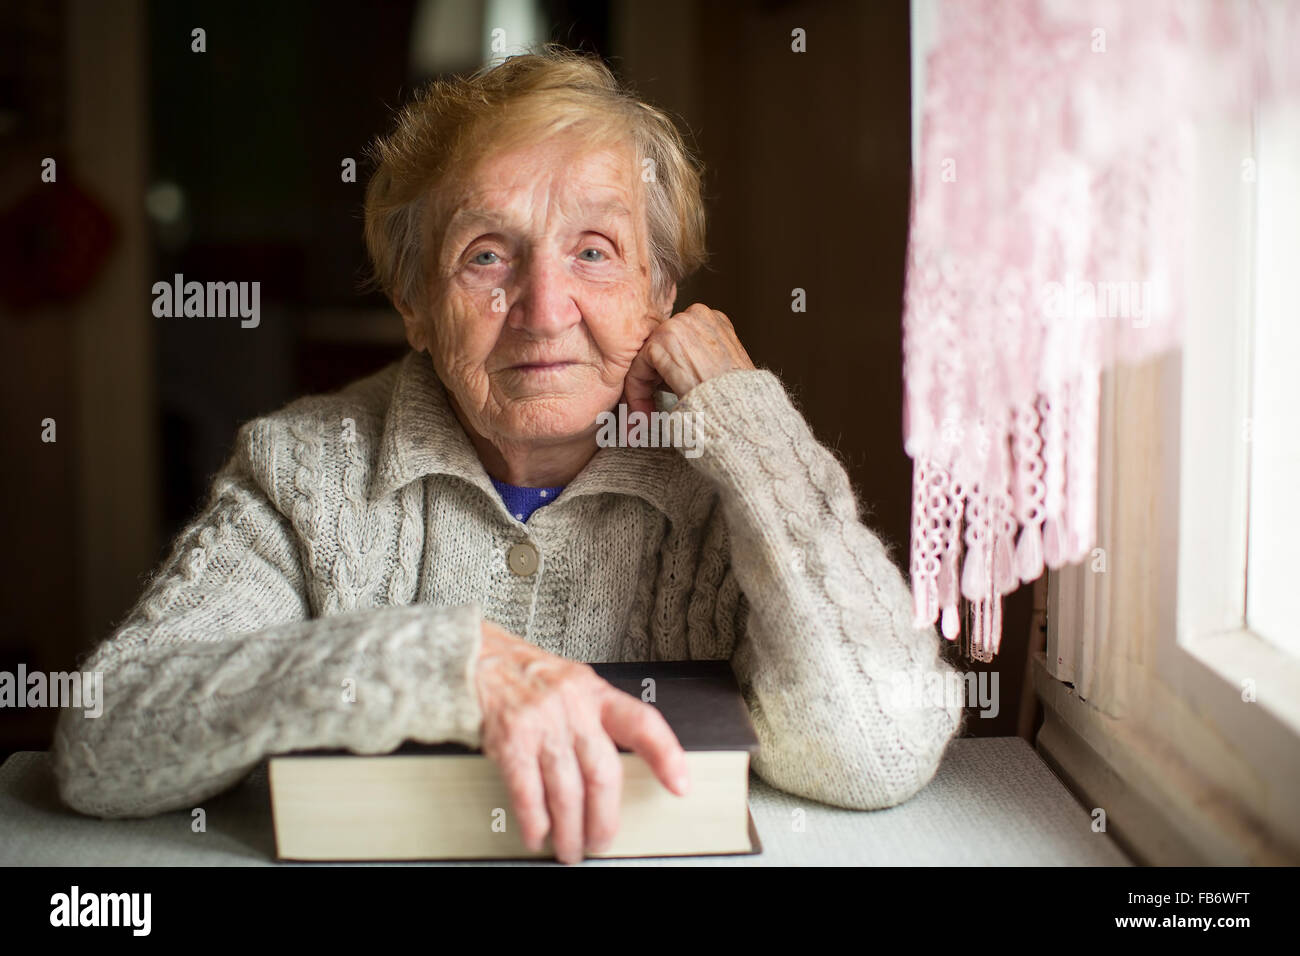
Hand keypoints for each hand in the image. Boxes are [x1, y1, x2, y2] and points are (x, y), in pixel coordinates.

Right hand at [473, 619, 689, 863]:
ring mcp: (541, 724)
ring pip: (567, 792)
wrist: (474, 658)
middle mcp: (572, 707)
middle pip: (602, 774)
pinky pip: (529, 793)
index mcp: (594, 692)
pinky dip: (536, 821)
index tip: (680, 784)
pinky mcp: (510, 740)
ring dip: (570, 830)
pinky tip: (538, 834)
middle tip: (601, 841)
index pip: (642, 723)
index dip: (666, 755)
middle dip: (604, 819)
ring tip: (570, 848)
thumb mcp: (572, 682)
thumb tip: (615, 767)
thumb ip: (596, 716)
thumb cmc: (524, 674)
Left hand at [622, 302, 754, 418]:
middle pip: (661, 345)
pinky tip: (644, 409)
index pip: (679, 340)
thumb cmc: (734, 397)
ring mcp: (680, 324)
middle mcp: (698, 316)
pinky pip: (639, 364)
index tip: (665, 393)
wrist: (738, 408)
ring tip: (647, 409)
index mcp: (715, 321)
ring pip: (648, 355)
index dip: (668, 370)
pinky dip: (636, 390)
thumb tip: (672, 372)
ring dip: (644, 385)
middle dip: (654, 376)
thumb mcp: (722, 369)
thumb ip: (700, 360)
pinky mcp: (664, 340)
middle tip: (652, 404)